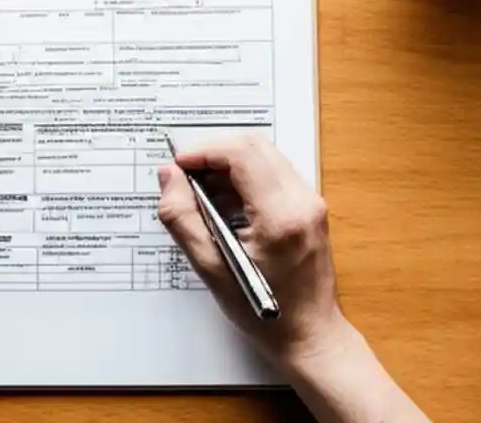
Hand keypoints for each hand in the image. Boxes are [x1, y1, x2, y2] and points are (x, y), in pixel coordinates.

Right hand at [157, 135, 346, 366]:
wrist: (311, 335)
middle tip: (186, 176)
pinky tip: (226, 204)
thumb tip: (169, 177)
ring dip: (229, 164)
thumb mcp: (212, 269)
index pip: (241, 154)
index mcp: (280, 216)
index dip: (203, 151)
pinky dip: (245, 177)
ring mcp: (311, 202)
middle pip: (254, 146)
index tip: (179, 166)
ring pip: (265, 155)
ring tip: (203, 194)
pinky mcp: (311, 207)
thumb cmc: (267, 314)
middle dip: (215, 153)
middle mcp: (302, 201)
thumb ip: (183, 219)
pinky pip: (274, 173)